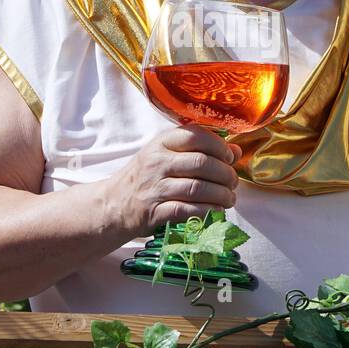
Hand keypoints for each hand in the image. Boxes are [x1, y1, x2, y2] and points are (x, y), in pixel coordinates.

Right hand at [100, 126, 241, 239]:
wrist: (113, 204)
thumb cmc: (145, 177)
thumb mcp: (167, 156)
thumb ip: (200, 151)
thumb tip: (235, 151)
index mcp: (161, 143)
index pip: (195, 135)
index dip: (219, 146)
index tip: (229, 158)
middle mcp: (157, 162)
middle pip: (201, 163)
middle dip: (225, 174)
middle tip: (233, 183)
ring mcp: (154, 188)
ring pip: (197, 188)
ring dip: (220, 195)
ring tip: (229, 199)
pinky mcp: (154, 212)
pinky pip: (187, 210)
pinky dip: (207, 211)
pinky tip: (216, 212)